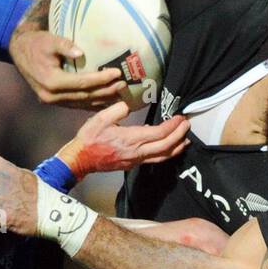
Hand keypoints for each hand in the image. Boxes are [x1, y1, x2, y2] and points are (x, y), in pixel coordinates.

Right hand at [9, 25, 125, 107]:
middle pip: (84, 96)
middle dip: (105, 92)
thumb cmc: (36, 43)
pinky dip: (92, 104)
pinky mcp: (56, 102)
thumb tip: (80, 52)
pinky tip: (106, 102)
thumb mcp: (48, 40)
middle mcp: (52, 96)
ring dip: (102, 101)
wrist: (20, 52)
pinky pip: (77, 105)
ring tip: (120, 95)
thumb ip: (64, 45)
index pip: (81, 83)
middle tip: (124, 85)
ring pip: (82, 104)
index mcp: (51, 82)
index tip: (117, 73)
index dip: (100, 79)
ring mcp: (53, 101)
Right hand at [60, 100, 188, 178]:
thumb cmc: (89, 138)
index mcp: (131, 139)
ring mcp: (136, 160)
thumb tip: (128, 104)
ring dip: (176, 148)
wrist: (80, 160)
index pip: (159, 133)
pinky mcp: (133, 164)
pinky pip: (154, 159)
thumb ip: (117, 110)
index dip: (173, 126)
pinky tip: (168, 147)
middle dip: (179, 136)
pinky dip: (165, 153)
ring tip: (185, 140)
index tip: (180, 118)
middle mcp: (137, 152)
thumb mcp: (100, 118)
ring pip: (162, 157)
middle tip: (187, 125)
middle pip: (165, 147)